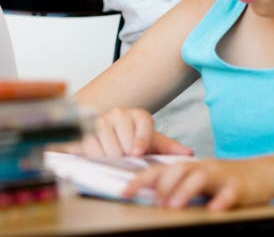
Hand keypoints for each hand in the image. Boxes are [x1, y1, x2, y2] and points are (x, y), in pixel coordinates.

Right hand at [73, 107, 193, 157]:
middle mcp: (119, 114)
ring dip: (112, 158)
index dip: (140, 141)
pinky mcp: (86, 129)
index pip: (142, 127)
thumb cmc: (133, 140)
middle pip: (124, 143)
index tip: (137, 153)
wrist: (108, 133)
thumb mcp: (153, 143)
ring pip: (108, 148)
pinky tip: (101, 155)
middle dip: (126, 157)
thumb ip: (168, 148)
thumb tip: (188, 153)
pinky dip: (96, 156)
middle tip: (126, 158)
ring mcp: (102, 120)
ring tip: (114, 157)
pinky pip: (91, 147)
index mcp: (140, 116)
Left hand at [124, 157, 273, 210]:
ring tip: (173, 206)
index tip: (125, 192)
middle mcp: (199, 168)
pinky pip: (228, 193)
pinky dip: (220, 200)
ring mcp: (219, 176)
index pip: (158, 170)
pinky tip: (212, 210)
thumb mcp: (192, 178)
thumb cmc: (217, 179)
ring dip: (184, 191)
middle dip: (162, 186)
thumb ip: (171, 183)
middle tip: (153, 202)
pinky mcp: (238, 186)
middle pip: (177, 171)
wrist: (256, 173)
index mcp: (185, 166)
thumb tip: (144, 193)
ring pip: (199, 179)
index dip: (140, 180)